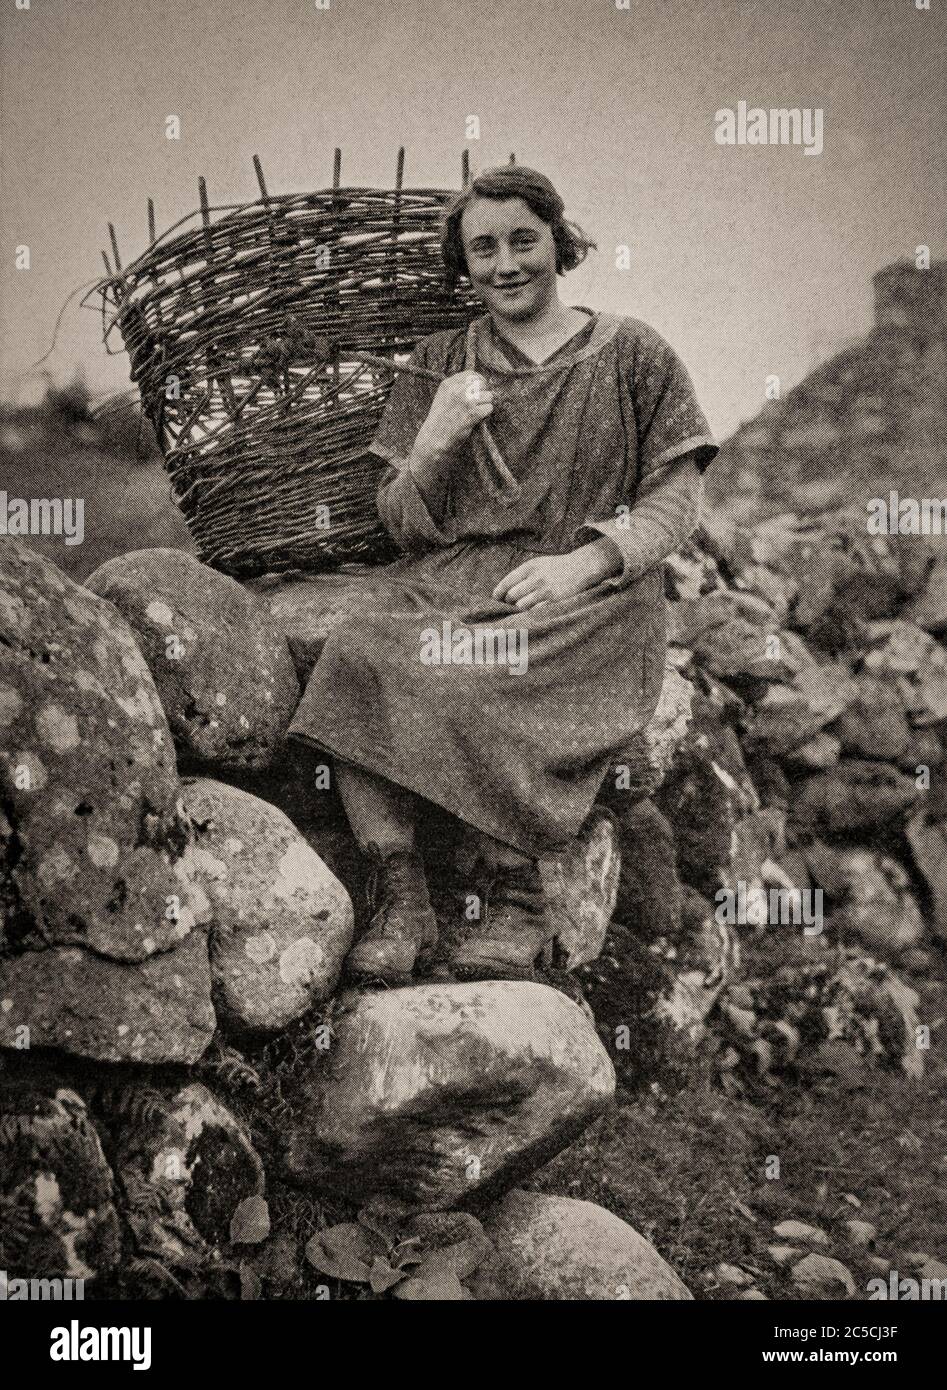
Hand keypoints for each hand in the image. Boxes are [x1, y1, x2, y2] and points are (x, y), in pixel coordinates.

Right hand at [414, 371, 492, 461]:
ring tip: (477, 413)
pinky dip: (486, 414)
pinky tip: (478, 419)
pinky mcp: (473, 413)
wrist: (433, 438)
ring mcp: (466, 400)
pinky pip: (489, 408)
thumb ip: (456, 388)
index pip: (471, 374)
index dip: (479, 381)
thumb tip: (478, 382)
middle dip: (484, 393)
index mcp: (449, 384)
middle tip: (480, 404)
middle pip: (482, 384)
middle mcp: (457, 389)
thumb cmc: (439, 420)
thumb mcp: (443, 397)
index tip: (480, 389)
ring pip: (489, 395)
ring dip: (486, 404)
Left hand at [493, 540, 620, 610]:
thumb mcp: (538, 564)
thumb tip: (503, 593)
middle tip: (512, 605)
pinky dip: (532, 613)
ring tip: (525, 607)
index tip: (496, 599)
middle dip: (509, 602)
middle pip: (512, 596)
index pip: (507, 582)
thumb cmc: (557, 568)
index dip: (499, 592)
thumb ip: (522, 575)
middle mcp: (536, 577)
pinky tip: (534, 611)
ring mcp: (545, 590)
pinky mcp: (554, 601)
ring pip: (521, 606)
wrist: (582, 567)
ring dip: (521, 609)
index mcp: (530, 567)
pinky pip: (535, 611)